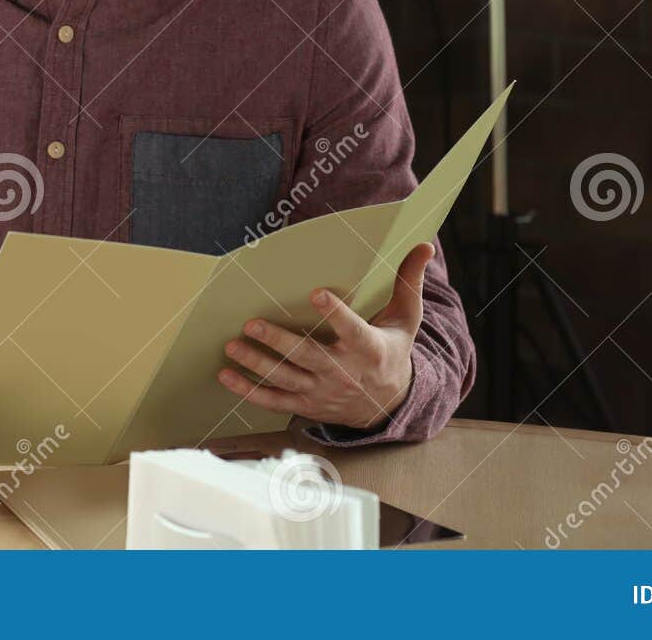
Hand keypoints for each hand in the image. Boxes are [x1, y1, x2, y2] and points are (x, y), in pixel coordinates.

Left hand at [217, 241, 433, 429]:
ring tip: (232, 346)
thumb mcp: (407, 319)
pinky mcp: (307, 405)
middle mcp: (342, 372)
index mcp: (368, 348)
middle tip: (251, 324)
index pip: (351, 329)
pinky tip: (226, 376)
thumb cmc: (393, 351)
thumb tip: (425, 245)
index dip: (335, 313)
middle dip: (278, 341)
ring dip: (257, 363)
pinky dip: (249, 391)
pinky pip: (275, 401)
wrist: (389, 406)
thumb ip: (409, 282)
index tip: (317, 293)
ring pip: (286, 379)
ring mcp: (322, 392)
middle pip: (307, 356)